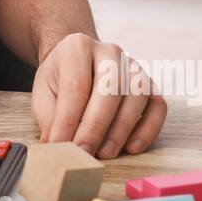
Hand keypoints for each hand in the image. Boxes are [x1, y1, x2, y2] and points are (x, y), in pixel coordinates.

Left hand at [31, 33, 166, 157]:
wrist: (79, 63)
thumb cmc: (60, 79)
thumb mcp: (43, 92)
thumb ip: (49, 117)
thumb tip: (56, 146)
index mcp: (78, 47)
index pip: (76, 86)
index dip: (67, 121)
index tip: (60, 146)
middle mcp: (110, 51)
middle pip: (110, 89)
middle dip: (95, 127)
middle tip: (84, 154)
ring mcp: (134, 66)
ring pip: (137, 96)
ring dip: (121, 130)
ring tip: (105, 153)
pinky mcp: (151, 84)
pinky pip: (158, 106)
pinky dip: (148, 129)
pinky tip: (132, 147)